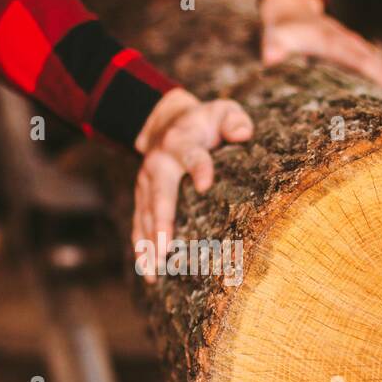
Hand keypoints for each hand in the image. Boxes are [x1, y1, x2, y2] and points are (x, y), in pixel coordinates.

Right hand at [131, 87, 252, 282]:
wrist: (165, 122)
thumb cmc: (204, 122)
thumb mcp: (221, 111)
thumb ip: (233, 119)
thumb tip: (243, 133)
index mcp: (182, 142)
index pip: (192, 155)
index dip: (200, 168)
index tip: (205, 184)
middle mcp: (159, 164)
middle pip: (160, 194)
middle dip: (161, 222)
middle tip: (165, 248)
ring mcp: (146, 183)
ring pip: (145, 214)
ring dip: (148, 242)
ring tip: (153, 270)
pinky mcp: (142, 197)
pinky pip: (139, 222)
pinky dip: (141, 246)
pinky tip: (146, 270)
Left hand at [259, 0, 381, 103]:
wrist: (291, 10)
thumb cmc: (284, 26)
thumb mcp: (276, 31)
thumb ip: (274, 43)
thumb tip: (271, 56)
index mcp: (341, 46)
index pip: (371, 66)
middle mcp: (356, 49)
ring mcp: (360, 54)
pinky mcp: (358, 62)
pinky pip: (381, 77)